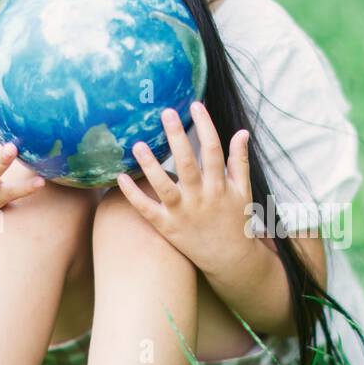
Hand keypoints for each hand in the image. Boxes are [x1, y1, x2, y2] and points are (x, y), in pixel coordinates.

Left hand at [116, 102, 253, 274]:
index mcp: (219, 186)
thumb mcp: (243, 191)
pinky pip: (147, 210)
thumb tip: (242, 133)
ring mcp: (182, 213)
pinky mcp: (167, 227)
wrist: (230, 259)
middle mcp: (201, 197)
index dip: (205, 126)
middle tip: (165, 112)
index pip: (213, 149)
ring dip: (150, 165)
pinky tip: (120, 177)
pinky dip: (133, 195)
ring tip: (137, 143)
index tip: (195, 105)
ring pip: (164, 186)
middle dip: (177, 136)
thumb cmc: (236, 222)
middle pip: (187, 162)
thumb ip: (240, 161)